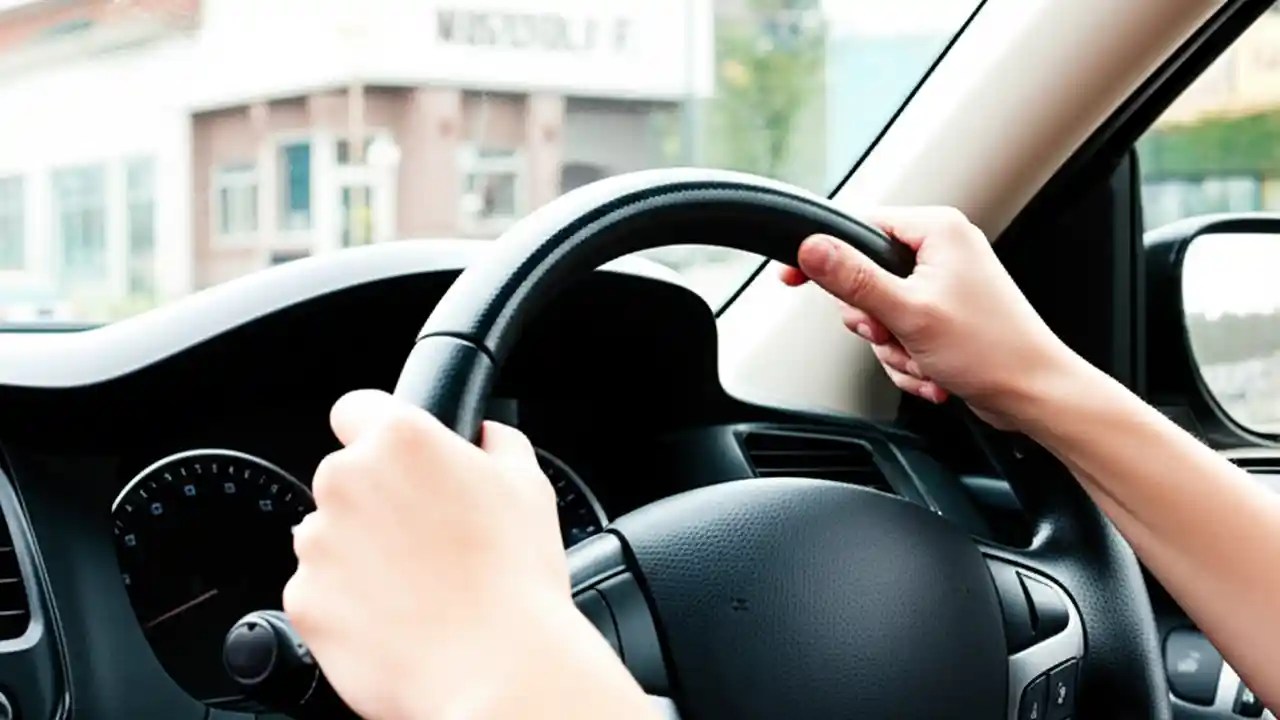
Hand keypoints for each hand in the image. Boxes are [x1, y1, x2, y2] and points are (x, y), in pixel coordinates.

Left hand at [283, 389, 618, 719]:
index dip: (379, 433)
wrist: (497, 672)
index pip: (356, 409)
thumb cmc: (516, 580)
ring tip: (416, 586)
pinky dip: (347, 602)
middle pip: (344, 478)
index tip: (397, 462)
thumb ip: (494, 443)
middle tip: (425, 538)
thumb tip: (482, 437)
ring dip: (360, 552)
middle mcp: (347, 480)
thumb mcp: (527, 485)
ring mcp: (318, 543)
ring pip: (329, 535)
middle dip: (376, 501)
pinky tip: (396, 617)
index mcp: (401, 440)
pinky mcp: (304, 599)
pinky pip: (320, 590)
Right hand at [781, 207, 1082, 428]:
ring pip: (880, 312)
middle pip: (865, 276)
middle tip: (892, 334)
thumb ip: (854, 278)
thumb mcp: (908, 312)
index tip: (793, 278)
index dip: (826, 256)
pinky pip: (901, 334)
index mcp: (938, 230)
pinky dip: (909, 359)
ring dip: (893, 347)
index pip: (860, 227)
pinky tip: (932, 371)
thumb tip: (811, 248)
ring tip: (922, 358)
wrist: (1033, 394)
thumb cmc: (992, 351)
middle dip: (874, 320)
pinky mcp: (945, 314)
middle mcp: (942, 250)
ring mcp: (944, 283)